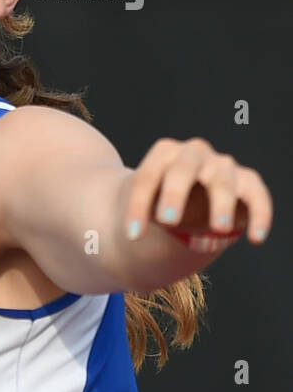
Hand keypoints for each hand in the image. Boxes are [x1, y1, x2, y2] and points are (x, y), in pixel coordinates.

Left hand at [125, 137, 272, 249]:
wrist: (179, 197)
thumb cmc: (154, 201)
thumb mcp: (139, 205)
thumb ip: (138, 213)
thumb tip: (135, 238)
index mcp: (163, 153)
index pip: (147, 178)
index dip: (138, 207)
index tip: (132, 236)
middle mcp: (193, 153)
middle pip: (183, 169)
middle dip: (175, 194)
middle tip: (168, 222)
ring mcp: (222, 165)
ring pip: (222, 180)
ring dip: (220, 203)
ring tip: (218, 229)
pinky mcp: (246, 182)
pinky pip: (256, 194)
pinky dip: (260, 214)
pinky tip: (254, 238)